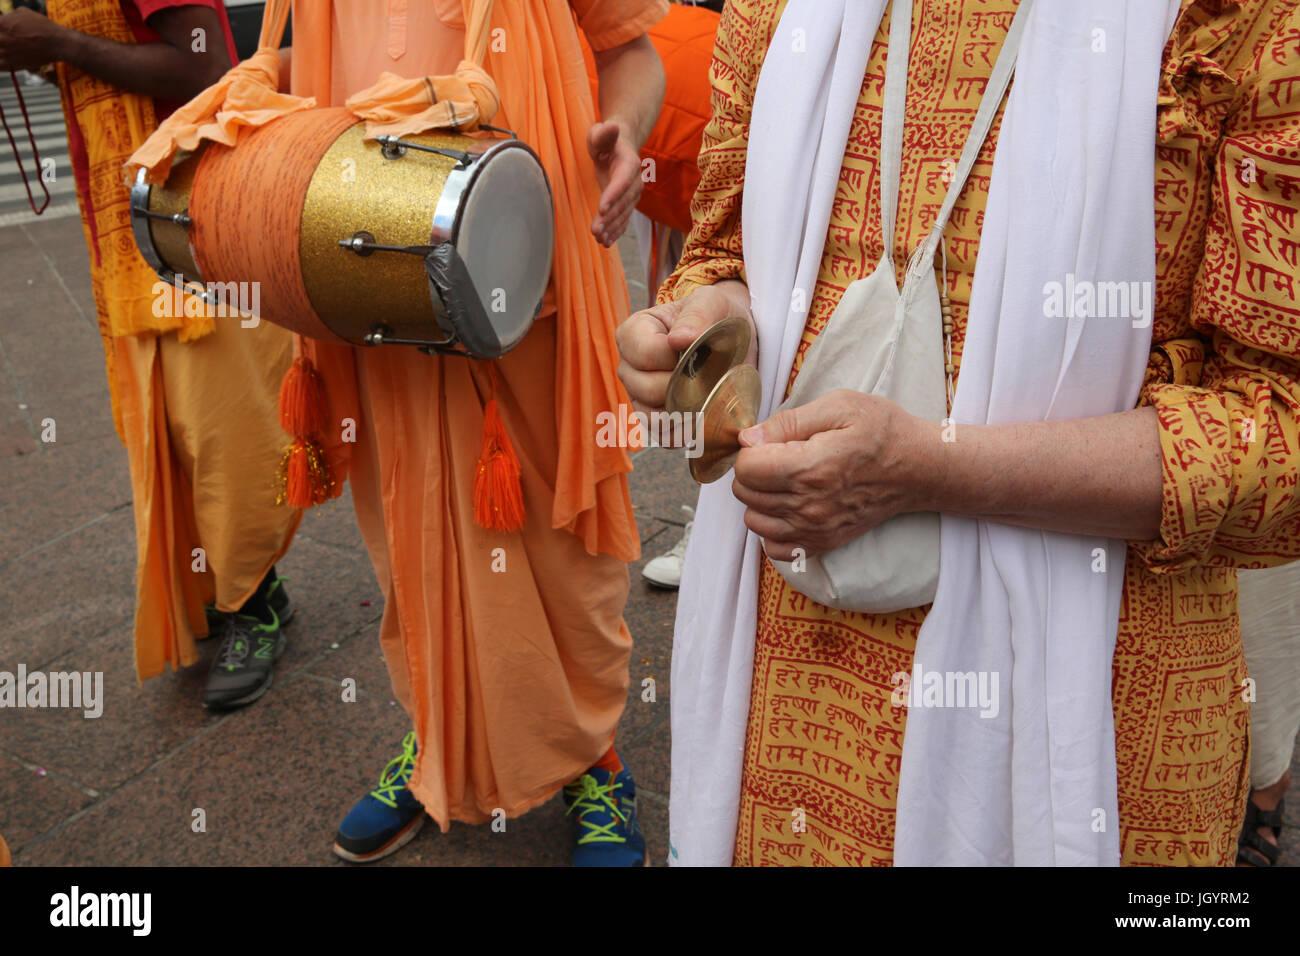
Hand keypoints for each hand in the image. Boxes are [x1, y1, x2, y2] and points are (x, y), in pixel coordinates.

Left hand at [0, 7, 57, 72]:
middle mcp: (1, 38)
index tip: (4, 31)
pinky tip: (4, 59)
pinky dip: (1, 62)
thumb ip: (9, 16)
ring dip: (2, 50)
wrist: (57, 43)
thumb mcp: (23, 12)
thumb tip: (4, 18)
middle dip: (2, 39)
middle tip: (9, 40)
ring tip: (10, 49)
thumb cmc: (43, 26)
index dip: (1, 29)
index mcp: (1, 23)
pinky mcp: (12, 63)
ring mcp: (5, 52)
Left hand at [586, 118, 641, 246]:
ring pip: (623, 214)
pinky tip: (605, 243)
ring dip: (612, 229)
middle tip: (595, 231)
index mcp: (629, 164)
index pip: (622, 181)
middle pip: (623, 202)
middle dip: (610, 218)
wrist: (619, 147)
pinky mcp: (627, 204)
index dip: (613, 195)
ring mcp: (633, 195)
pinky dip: (615, 232)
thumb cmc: (606, 139)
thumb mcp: (600, 133)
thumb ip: (604, 133)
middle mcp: (635, 182)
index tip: (602, 208)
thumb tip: (612, 126)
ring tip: (599, 239)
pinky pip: (623, 220)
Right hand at [616, 279, 755, 420]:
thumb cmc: (715, 315)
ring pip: (652, 418)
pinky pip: (663, 437)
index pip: (645, 355)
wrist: (731, 337)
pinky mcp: (656, 420)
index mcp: (632, 334)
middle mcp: (629, 367)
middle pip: (645, 389)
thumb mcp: (710, 302)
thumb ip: (696, 315)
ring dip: (685, 412)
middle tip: (710, 375)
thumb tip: (677, 340)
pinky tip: (704, 418)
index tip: (701, 350)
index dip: (677, 357)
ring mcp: (639, 396)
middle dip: (683, 386)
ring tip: (709, 396)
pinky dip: (686, 433)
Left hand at [731, 389, 930, 560]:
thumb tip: (748, 439)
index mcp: (811, 468)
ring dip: (760, 499)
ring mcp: (815, 529)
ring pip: (753, 520)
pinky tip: (788, 507)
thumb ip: (787, 422)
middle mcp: (809, 506)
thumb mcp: (838, 406)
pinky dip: (772, 528)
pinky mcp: (823, 543)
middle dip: (753, 471)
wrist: (918, 468)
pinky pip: (774, 547)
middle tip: (778, 456)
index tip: (770, 441)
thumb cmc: (882, 431)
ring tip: (784, 480)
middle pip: (745, 493)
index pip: (746, 468)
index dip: (751, 449)